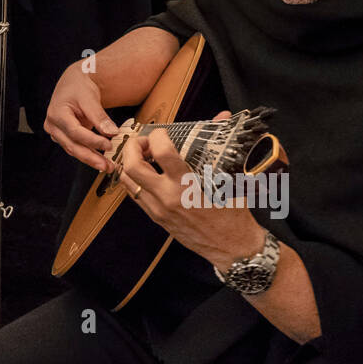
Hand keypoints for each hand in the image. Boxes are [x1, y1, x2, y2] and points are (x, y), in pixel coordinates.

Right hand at [44, 59, 120, 172]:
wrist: (73, 84)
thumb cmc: (79, 87)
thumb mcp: (90, 98)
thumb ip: (99, 116)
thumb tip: (112, 133)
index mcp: (56, 113)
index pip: (75, 132)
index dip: (92, 140)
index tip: (108, 145)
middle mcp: (53, 125)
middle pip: (72, 145)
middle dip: (90, 157)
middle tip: (106, 166)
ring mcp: (57, 132)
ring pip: (74, 150)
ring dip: (91, 159)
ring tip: (107, 166)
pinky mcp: (63, 137)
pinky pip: (76, 148)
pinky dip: (89, 154)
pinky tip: (101, 160)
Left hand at [117, 115, 264, 270]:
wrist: (233, 249)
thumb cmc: (235, 214)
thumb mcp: (230, 177)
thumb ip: (220, 143)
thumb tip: (223, 115)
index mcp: (187, 185)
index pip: (162, 152)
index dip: (157, 136)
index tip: (162, 132)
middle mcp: (168, 197)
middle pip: (132, 166)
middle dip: (133, 147)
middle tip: (144, 142)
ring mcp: (158, 210)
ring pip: (127, 181)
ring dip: (129, 162)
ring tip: (143, 155)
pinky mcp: (156, 219)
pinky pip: (135, 195)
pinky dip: (134, 179)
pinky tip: (146, 172)